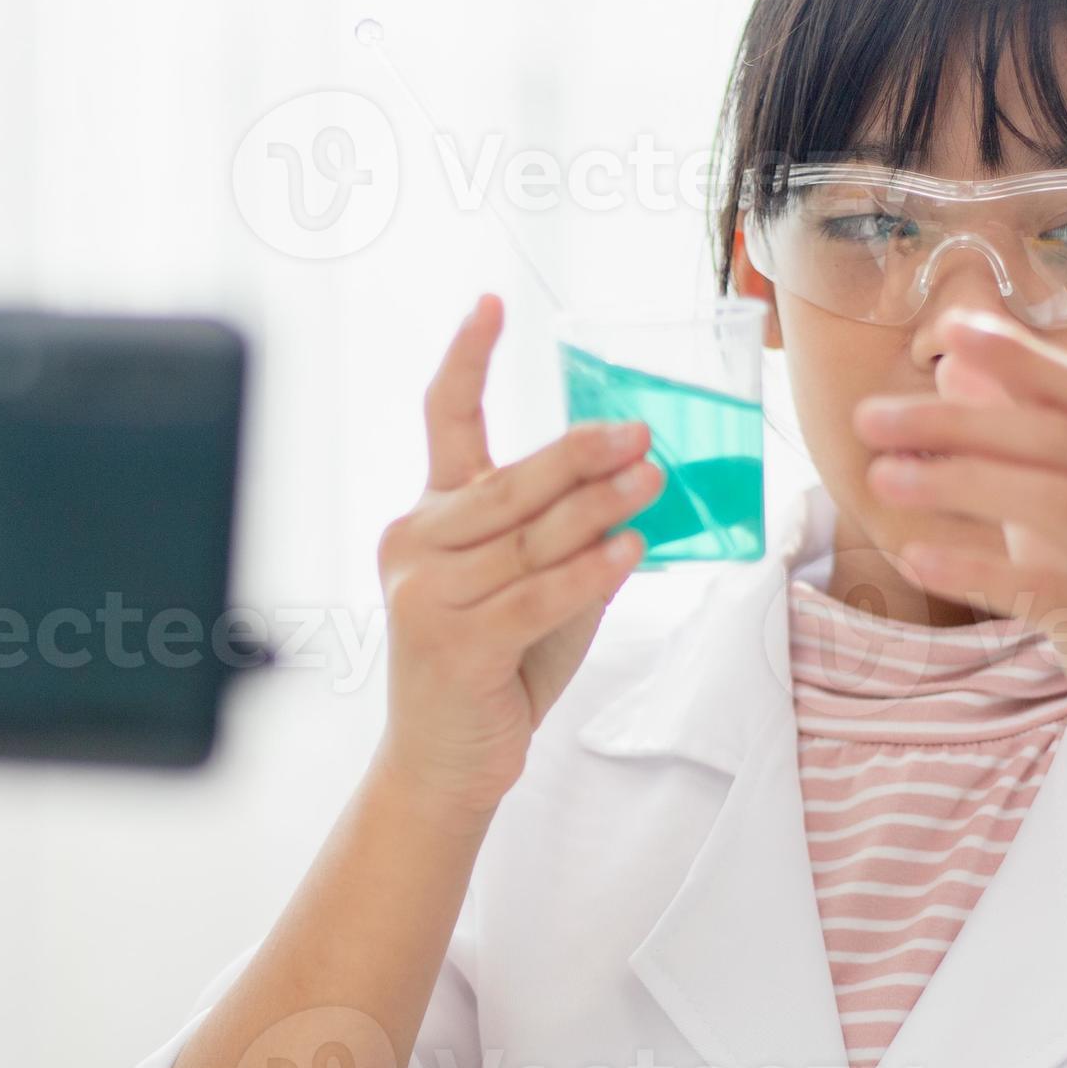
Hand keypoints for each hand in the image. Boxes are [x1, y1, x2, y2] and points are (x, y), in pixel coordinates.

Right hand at [375, 295, 657, 817]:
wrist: (447, 763)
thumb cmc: (494, 672)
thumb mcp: (532, 592)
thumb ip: (564, 540)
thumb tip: (635, 483)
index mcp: (430, 519)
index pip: (444, 420)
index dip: (467, 358)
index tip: (491, 304)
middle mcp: (416, 545)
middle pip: (508, 482)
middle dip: (579, 454)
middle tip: (641, 432)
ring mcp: (426, 595)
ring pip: (528, 538)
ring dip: (597, 509)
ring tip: (650, 482)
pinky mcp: (453, 642)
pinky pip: (535, 596)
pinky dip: (587, 573)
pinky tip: (628, 551)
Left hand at [852, 311, 1066, 801]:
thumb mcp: (1058, 528)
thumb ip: (1014, 455)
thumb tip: (956, 369)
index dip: (1016, 353)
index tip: (946, 328)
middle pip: (1054, 438)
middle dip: (955, 421)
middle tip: (869, 420)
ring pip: (1055, 501)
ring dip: (959, 482)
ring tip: (882, 479)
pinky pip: (1049, 591)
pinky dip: (977, 568)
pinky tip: (917, 557)